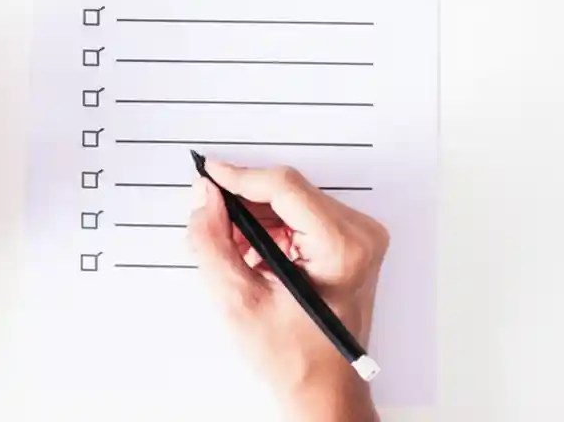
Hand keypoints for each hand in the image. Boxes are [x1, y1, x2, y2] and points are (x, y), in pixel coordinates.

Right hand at [187, 160, 388, 421]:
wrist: (323, 389)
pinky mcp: (349, 244)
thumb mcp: (238, 300)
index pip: (284, 187)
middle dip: (242, 205)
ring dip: (254, 219)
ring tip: (231, 251)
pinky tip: (251, 256)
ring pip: (290, 202)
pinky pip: (299, 217)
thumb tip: (204, 197)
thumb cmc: (294, 358)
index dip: (238, 176)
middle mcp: (359, 235)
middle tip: (209, 221)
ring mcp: (358, 238)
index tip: (206, 173)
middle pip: (287, 192)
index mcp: (342, 246)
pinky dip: (269, 230)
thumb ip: (212, 241)